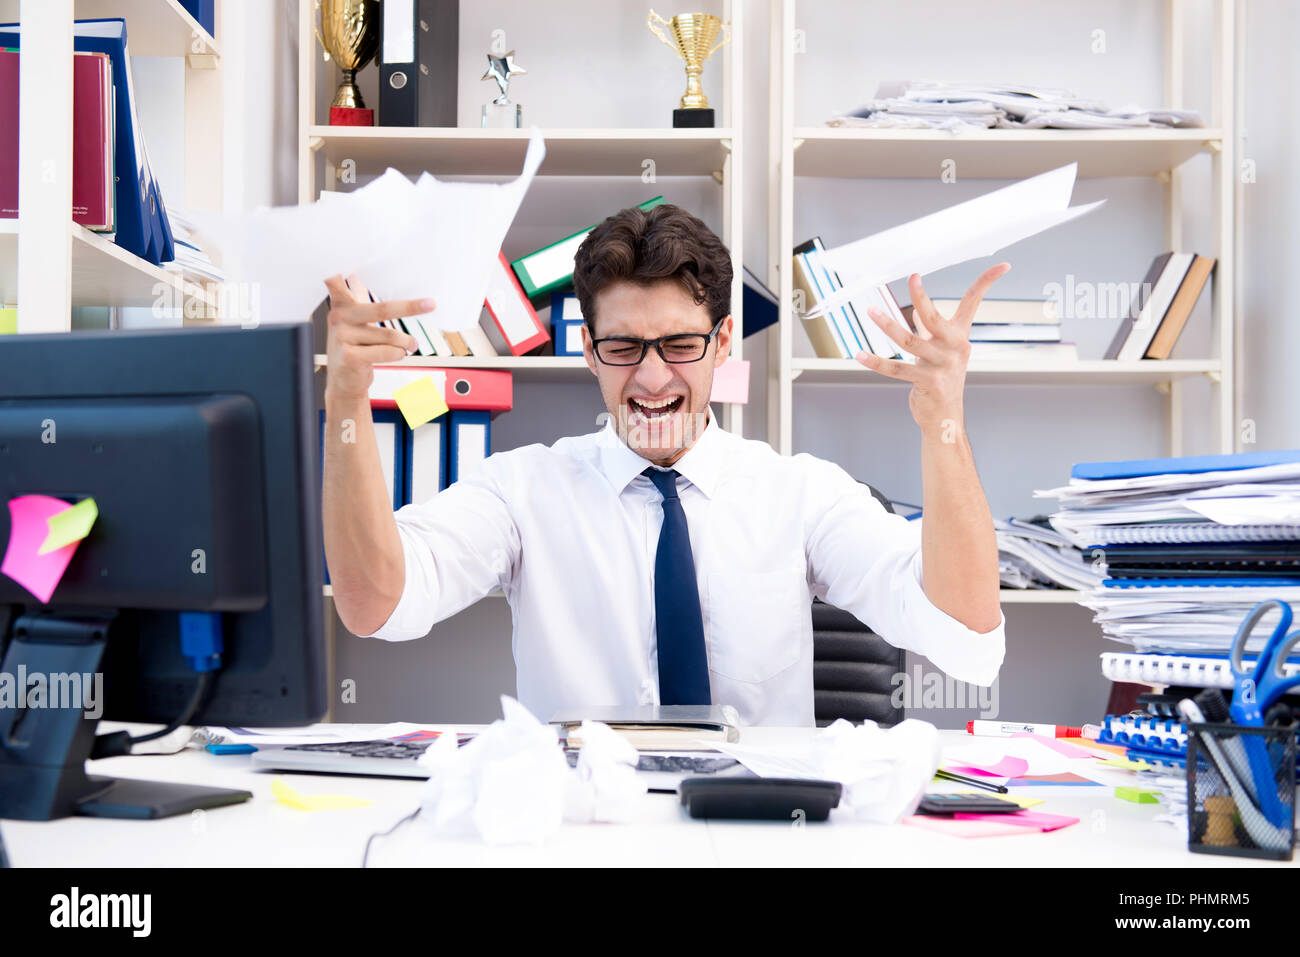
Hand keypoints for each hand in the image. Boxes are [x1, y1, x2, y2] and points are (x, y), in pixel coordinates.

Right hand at [323, 273, 430, 401]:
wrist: (344, 382)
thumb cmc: (353, 347)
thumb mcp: (351, 319)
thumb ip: (355, 296)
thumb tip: (357, 272)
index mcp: (341, 304)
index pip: (335, 280)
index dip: (342, 267)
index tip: (354, 258)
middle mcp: (338, 317)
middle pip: (381, 308)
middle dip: (410, 307)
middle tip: (431, 304)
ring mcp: (342, 337)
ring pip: (389, 336)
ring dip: (406, 342)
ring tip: (411, 345)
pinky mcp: (350, 356)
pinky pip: (388, 352)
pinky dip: (398, 354)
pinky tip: (397, 355)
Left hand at [856, 263, 1010, 435]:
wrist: (945, 418)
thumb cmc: (941, 381)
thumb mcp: (940, 352)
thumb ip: (930, 332)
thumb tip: (918, 313)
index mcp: (959, 336)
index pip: (974, 303)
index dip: (986, 283)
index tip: (1003, 265)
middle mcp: (955, 348)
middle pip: (935, 317)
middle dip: (922, 297)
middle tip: (913, 277)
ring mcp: (943, 366)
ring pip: (909, 340)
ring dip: (887, 324)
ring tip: (871, 310)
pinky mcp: (929, 383)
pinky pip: (897, 369)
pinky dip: (876, 362)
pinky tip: (859, 354)